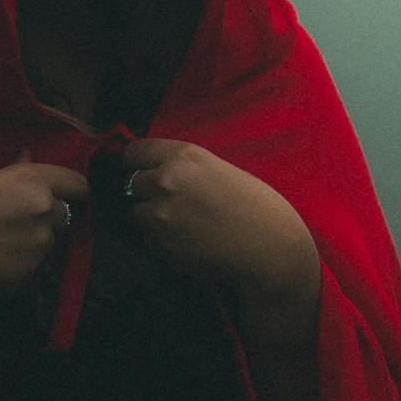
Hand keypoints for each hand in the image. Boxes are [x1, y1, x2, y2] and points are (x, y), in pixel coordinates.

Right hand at [0, 160, 81, 388]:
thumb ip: (13, 171)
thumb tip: (28, 155)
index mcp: (31, 180)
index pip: (78, 184)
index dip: (74, 191)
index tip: (67, 197)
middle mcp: (43, 209)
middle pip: (64, 215)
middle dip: (46, 219)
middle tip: (14, 223)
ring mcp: (39, 244)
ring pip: (48, 243)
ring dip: (32, 243)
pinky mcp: (30, 272)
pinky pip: (31, 266)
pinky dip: (18, 265)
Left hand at [117, 139, 320, 334]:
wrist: (269, 249)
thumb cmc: (257, 208)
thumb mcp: (220, 169)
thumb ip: (185, 167)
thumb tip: (156, 171)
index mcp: (184, 156)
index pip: (134, 151)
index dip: (136, 162)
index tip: (140, 169)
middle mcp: (166, 181)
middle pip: (131, 183)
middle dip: (145, 193)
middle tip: (171, 202)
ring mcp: (160, 215)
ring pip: (136, 214)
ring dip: (151, 219)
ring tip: (183, 225)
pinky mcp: (161, 245)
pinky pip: (149, 241)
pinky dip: (161, 243)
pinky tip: (188, 243)